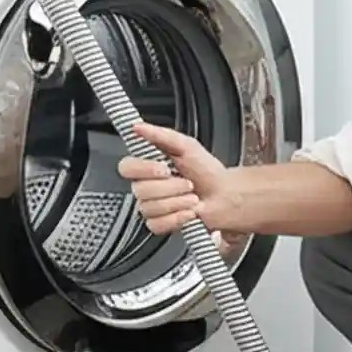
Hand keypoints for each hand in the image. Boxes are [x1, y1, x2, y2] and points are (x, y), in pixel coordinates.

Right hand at [117, 122, 245, 247]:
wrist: (225, 196)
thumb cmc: (207, 171)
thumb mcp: (186, 146)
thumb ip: (159, 135)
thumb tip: (137, 127)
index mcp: (147, 166)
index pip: (126, 167)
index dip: (143, 169)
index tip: (164, 167)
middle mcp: (146, 186)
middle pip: (140, 190)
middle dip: (170, 187)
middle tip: (187, 183)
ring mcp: (151, 206)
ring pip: (149, 207)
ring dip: (177, 202)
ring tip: (192, 198)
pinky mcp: (158, 223)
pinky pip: (157, 223)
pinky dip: (177, 218)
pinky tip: (189, 212)